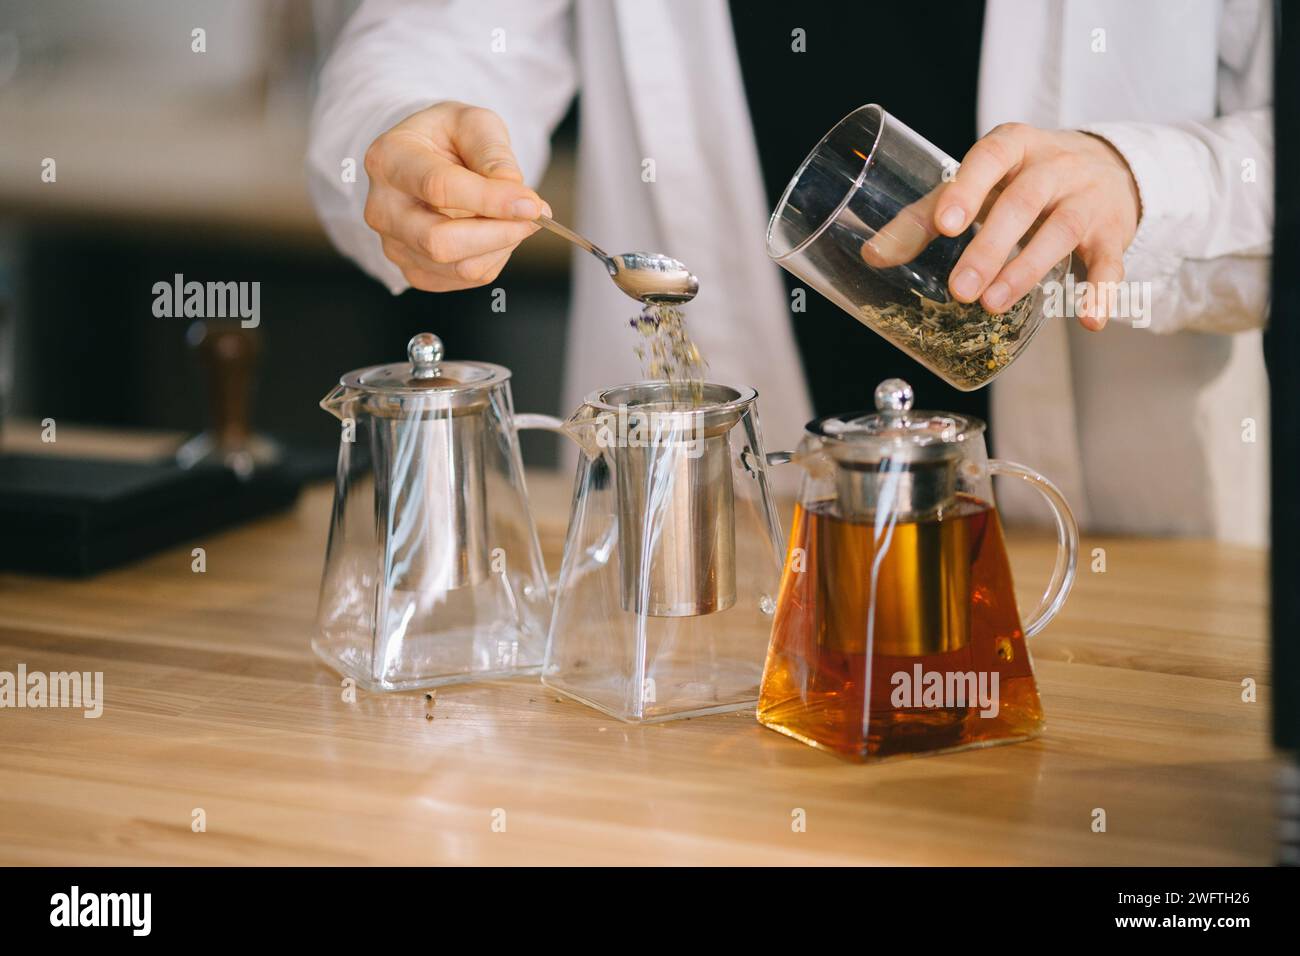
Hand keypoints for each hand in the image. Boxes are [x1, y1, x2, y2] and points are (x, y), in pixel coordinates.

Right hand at [363, 102, 548, 290]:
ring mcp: (394, 245)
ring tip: (515, 218)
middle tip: (535, 216)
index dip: (491, 200)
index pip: (439, 187)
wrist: (425, 160)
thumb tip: (519, 199)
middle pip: (440, 241)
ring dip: (502, 245)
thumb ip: (495, 155)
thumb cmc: (449, 139)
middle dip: (499, 234)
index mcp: (389, 159)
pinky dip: (494, 258)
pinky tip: (496, 233)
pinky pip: (466, 278)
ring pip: (460, 266)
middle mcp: (382, 208)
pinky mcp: (414, 272)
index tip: (533, 204)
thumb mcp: (474, 124)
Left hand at [933, 124, 1140, 329]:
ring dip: (1027, 269)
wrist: (1108, 166)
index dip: (967, 188)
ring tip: (994, 304)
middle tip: (960, 290)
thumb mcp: (977, 186)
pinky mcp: (1112, 231)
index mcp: (1013, 145)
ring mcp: (1087, 197)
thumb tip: (874, 256)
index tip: (945, 224)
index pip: (990, 156)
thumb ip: (925, 218)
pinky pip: (1111, 260)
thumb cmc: (1021, 180)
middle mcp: (1054, 165)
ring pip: (1061, 230)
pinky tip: (1090, 320)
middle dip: (990, 248)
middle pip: (1022, 202)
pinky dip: (1101, 291)